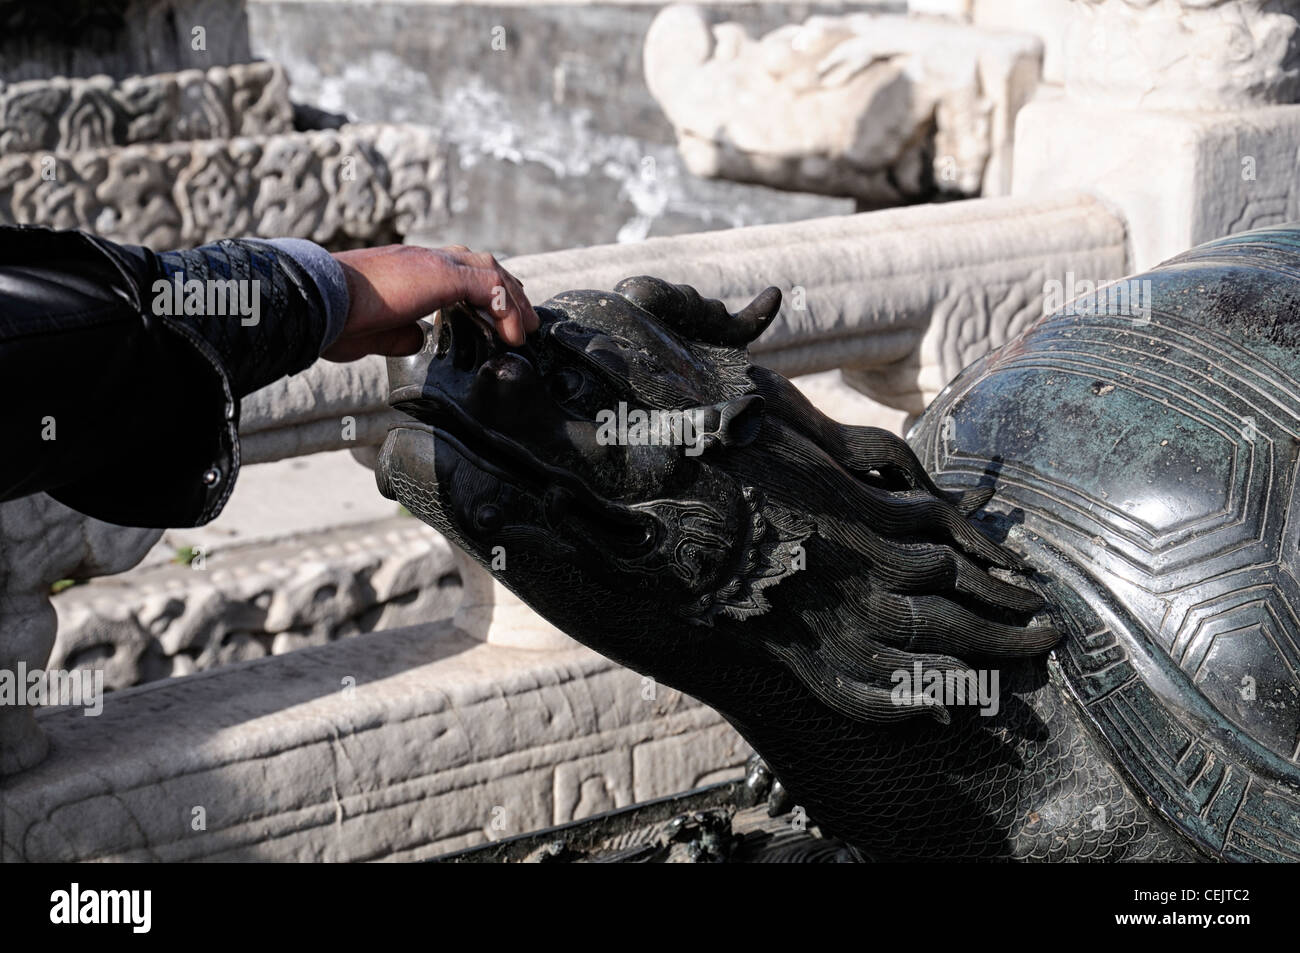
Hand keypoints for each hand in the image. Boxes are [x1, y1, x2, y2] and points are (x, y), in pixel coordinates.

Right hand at [324, 244, 538, 361]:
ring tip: (526, 329)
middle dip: (505, 288)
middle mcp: (423, 258)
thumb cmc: (335, 319)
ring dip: (513, 299)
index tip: (495, 314)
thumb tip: (419, 338)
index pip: (453, 267)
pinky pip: (488, 286)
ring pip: (490, 270)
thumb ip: (400, 334)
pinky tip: (512, 334)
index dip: (479, 288)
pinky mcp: (441, 275)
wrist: (318, 301)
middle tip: (523, 318)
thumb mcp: (375, 332)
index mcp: (407, 267)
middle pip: (479, 262)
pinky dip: (506, 310)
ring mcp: (433, 263)